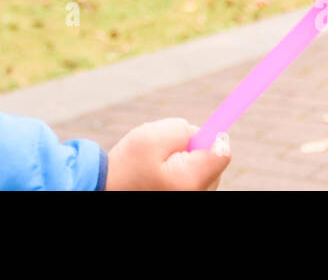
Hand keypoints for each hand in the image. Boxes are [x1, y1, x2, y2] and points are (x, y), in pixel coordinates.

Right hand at [105, 118, 230, 190]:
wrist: (105, 190)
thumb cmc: (127, 165)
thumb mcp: (151, 136)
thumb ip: (183, 129)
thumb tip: (208, 134)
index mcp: (191, 180)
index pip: (222, 152)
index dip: (214, 135)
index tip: (206, 128)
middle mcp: (197, 194)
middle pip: (214, 162)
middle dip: (196, 148)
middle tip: (167, 149)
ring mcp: (192, 198)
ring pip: (205, 171)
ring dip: (189, 160)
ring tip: (160, 163)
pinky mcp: (185, 198)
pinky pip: (195, 181)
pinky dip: (183, 172)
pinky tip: (162, 174)